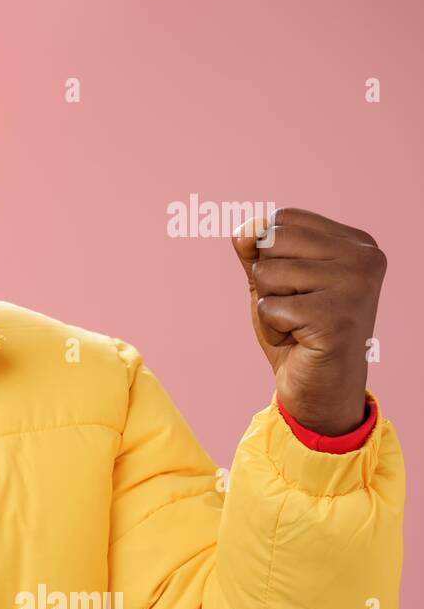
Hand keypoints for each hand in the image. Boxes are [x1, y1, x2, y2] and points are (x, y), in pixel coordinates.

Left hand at [232, 208, 385, 435]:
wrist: (320, 389)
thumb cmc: (297, 331)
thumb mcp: (272, 283)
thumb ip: (255, 250)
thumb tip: (244, 229)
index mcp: (356, 241)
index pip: (284, 219)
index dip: (269, 254)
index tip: (296, 286)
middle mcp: (365, 256)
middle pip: (273, 241)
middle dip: (267, 280)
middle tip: (295, 309)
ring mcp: (356, 285)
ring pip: (268, 273)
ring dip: (269, 307)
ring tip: (298, 325)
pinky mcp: (338, 316)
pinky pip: (269, 307)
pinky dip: (273, 329)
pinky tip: (299, 340)